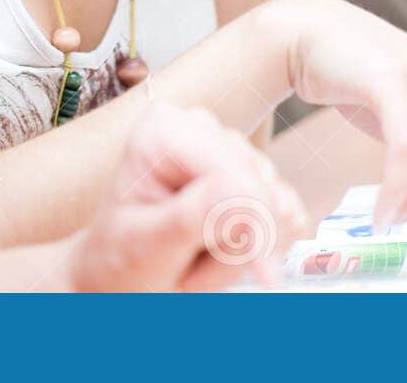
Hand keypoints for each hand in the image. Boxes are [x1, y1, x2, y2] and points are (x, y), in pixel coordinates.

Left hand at [67, 103, 306, 290]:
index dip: (248, 228)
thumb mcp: (144, 246)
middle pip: (260, 189)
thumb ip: (190, 218)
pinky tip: (221, 256)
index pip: (236, 174)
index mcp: (164, 130)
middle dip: (235, 246)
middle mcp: (199, 127)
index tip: (241, 276)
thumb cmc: (119, 262)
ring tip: (195, 263)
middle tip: (188, 274)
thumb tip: (241, 192)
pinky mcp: (249, 175)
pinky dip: (263, 247)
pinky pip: (287, 211)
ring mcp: (226, 149)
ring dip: (243, 252)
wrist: (119, 278)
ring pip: (277, 205)